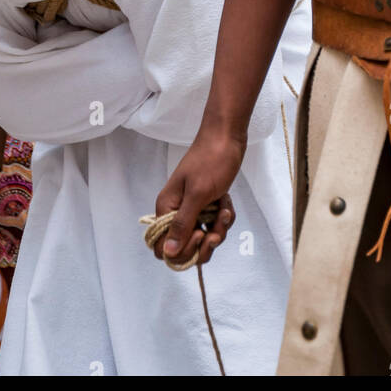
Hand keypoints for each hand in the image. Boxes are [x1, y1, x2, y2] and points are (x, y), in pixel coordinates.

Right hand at [153, 125, 245, 266]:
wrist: (226, 137)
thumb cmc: (211, 160)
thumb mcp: (197, 194)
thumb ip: (182, 224)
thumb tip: (168, 252)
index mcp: (166, 208)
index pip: (164, 248)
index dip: (183, 250)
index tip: (200, 235)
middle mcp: (176, 212)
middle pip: (186, 248)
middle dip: (206, 242)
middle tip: (215, 227)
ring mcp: (192, 209)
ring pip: (204, 238)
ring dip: (218, 228)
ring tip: (224, 209)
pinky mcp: (206, 206)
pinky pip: (214, 225)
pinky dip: (224, 218)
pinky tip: (226, 202)